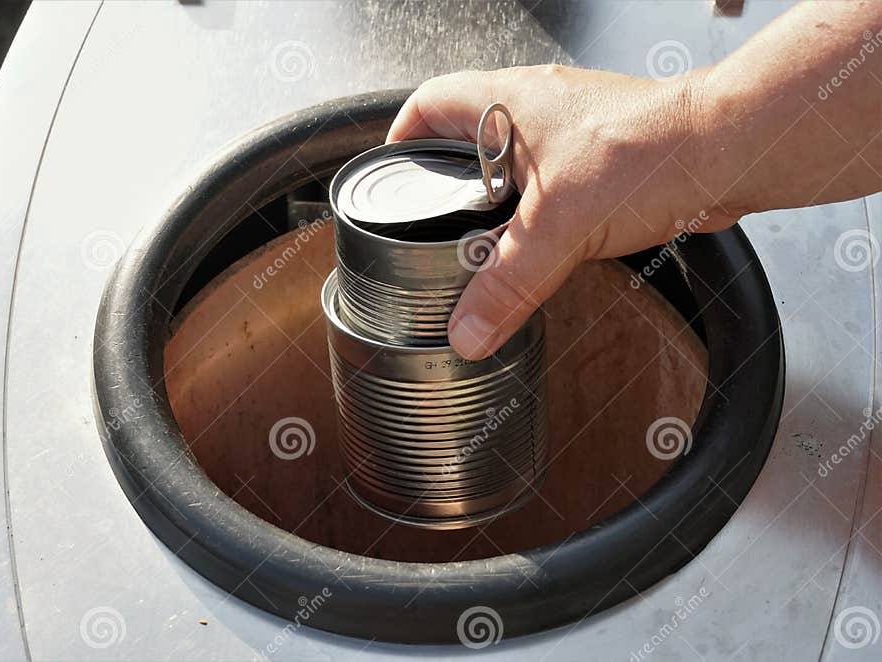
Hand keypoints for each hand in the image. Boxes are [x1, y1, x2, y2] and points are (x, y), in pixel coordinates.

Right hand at [387, 65, 737, 359]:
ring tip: (481, 243)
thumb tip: (467, 330)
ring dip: (494, 201)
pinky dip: (535, 212)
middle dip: (445, 181)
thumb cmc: (651, 152)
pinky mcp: (600, 157)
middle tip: (431, 223)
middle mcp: (537, 108)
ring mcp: (570, 131)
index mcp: (509, 101)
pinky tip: (538, 244)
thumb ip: (508, 283)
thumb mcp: (560, 226)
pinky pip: (549, 183)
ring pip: (511, 163)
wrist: (729, 150)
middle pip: (464, 136)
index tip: (391, 179)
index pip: (428, 104)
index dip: (401, 139)